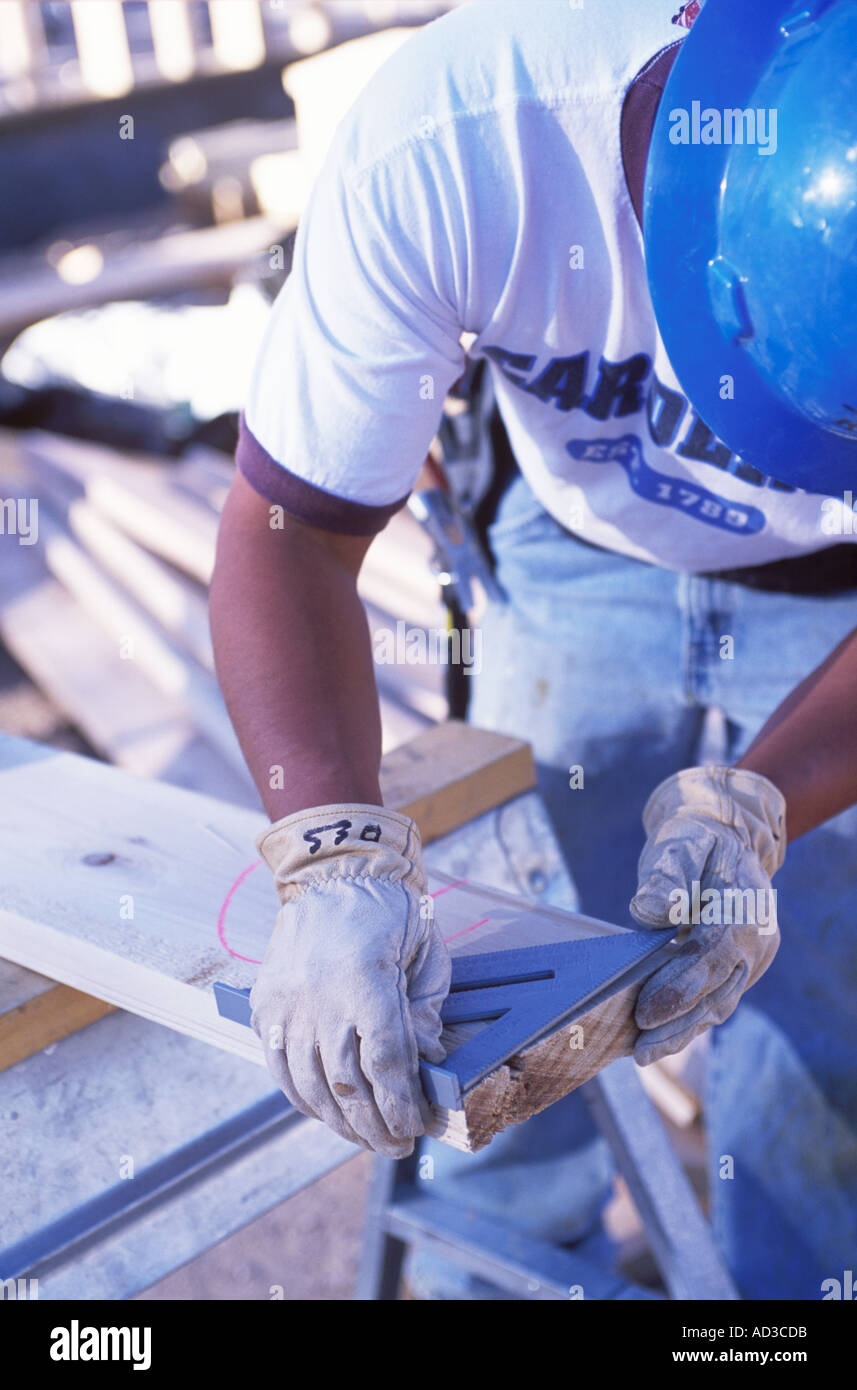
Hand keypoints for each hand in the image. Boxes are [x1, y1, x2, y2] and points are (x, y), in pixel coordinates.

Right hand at [250, 804, 449, 1156]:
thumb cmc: (390, 912)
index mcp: (367, 983)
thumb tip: (428, 1064)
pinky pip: (278, 1066)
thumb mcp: (426, 953)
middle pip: (347, 1085)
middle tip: (396, 1146)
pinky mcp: (266, 1004)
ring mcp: (288, 1003)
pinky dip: (301, 1097)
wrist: (333, 872)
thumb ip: (425, 1012)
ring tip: (363, 1137)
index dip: (401, 1104)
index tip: (416, 1126)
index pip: (385, 1064)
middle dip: (375, 1125)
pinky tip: (323, 1113)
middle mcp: (321, 999)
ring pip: (310, 1084)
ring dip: (338, 1121)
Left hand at [629, 766, 785, 1065]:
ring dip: (681, 1032)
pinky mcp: (733, 972)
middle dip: (680, 1022)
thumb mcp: (681, 841)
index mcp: (750, 903)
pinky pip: (710, 1003)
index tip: (648, 1008)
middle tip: (641, 1049)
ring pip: (717, 1004)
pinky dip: (682, 1023)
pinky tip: (651, 1041)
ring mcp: (750, 960)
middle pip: (722, 989)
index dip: (685, 982)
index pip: (719, 951)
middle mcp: (759, 938)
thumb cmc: (694, 840)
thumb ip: (668, 872)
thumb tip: (652, 909)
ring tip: (642, 1054)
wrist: (718, 840)